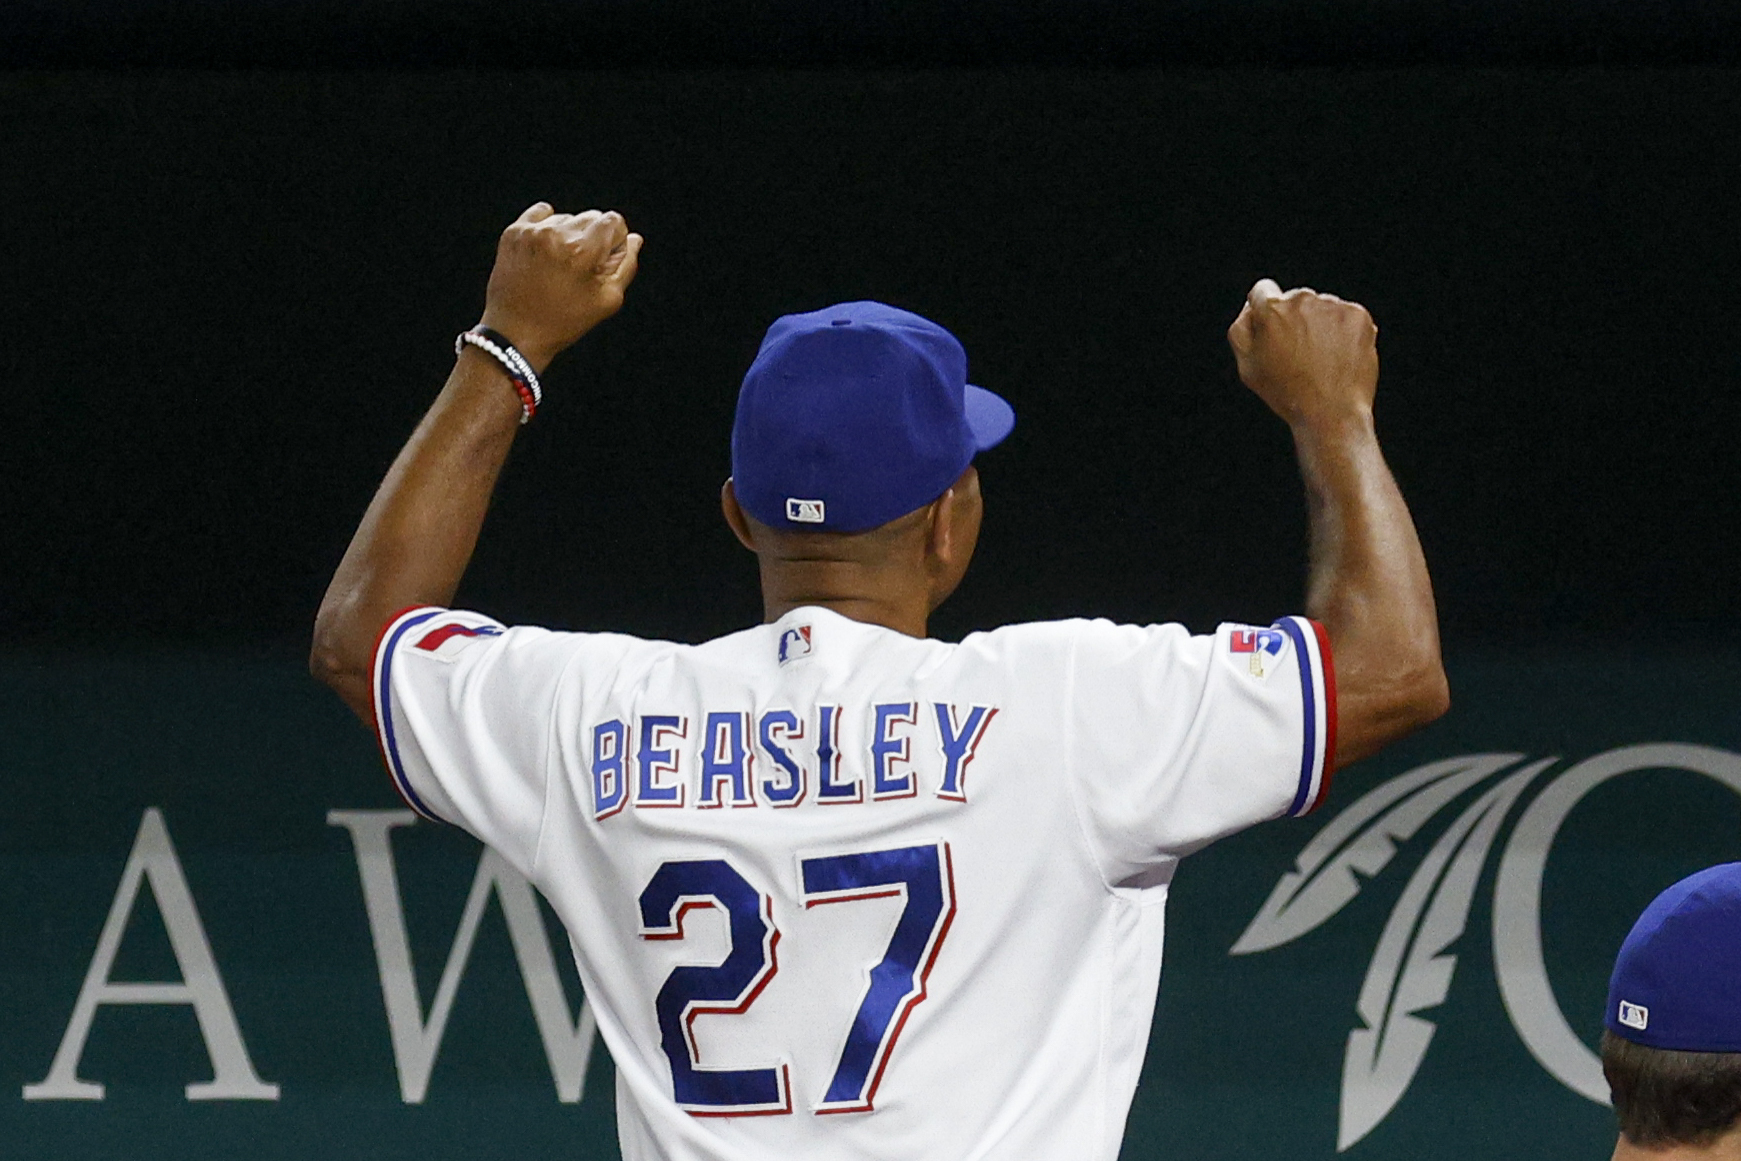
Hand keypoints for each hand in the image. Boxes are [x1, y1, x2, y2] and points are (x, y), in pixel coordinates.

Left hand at [477, 203, 643, 370]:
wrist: (515, 333)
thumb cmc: (563, 322)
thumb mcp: (607, 301)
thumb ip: (626, 265)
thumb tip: (633, 239)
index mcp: (582, 251)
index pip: (613, 221)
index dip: (615, 241)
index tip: (604, 260)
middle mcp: (556, 235)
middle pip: (591, 217)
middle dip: (592, 239)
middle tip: (580, 269)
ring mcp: (532, 232)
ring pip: (567, 218)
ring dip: (569, 235)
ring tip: (559, 266)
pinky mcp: (514, 232)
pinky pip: (541, 213)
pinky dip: (547, 227)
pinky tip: (545, 252)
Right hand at [1227, 279, 1378, 428]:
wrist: (1331, 413)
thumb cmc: (1286, 393)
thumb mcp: (1248, 367)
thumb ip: (1241, 330)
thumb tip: (1250, 307)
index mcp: (1271, 309)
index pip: (1262, 291)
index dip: (1265, 311)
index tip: (1274, 330)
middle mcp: (1302, 299)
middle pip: (1295, 299)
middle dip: (1294, 319)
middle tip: (1298, 355)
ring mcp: (1333, 306)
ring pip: (1322, 308)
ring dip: (1320, 325)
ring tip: (1321, 360)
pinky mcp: (1358, 315)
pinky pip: (1346, 317)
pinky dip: (1343, 333)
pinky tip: (1338, 357)